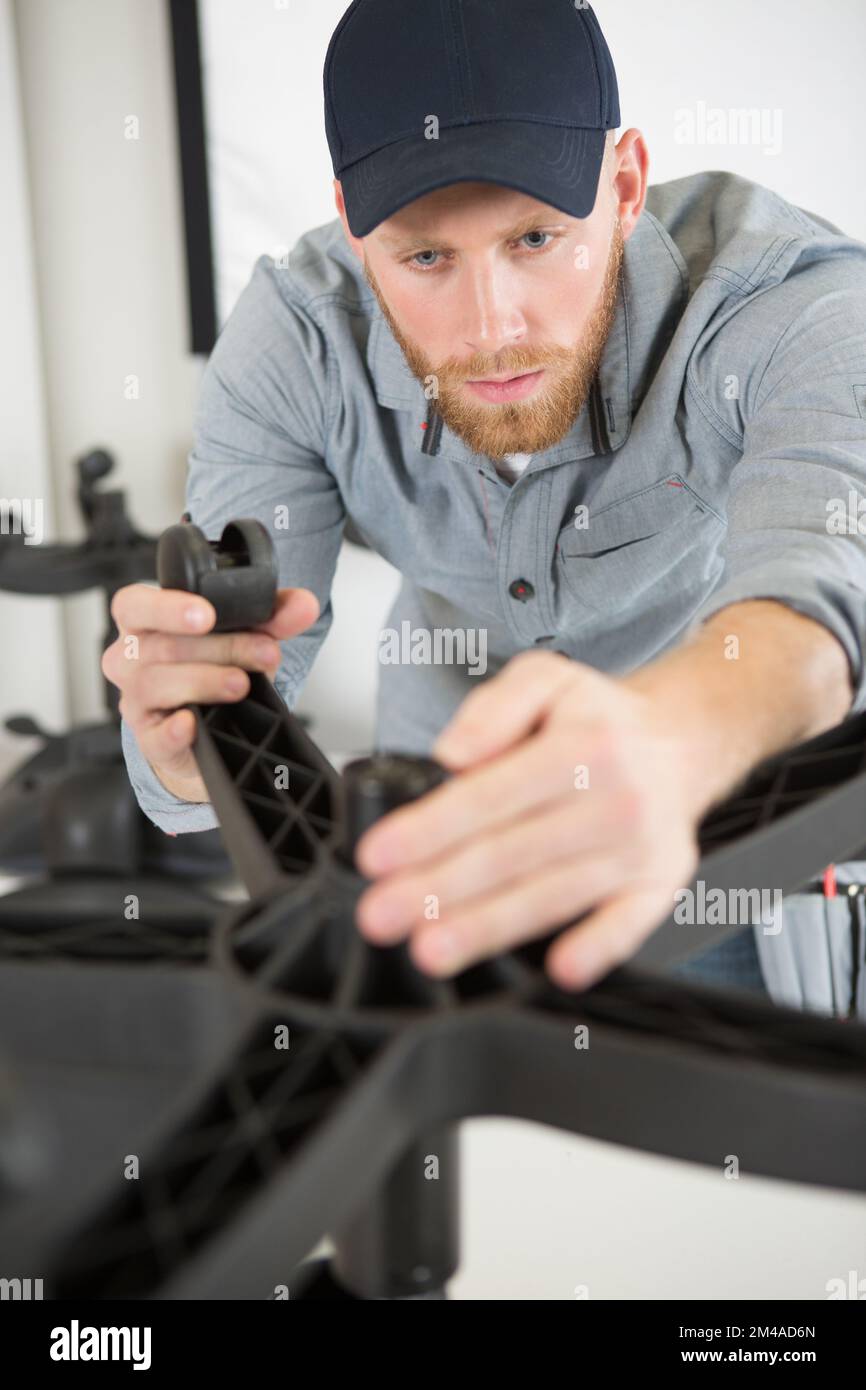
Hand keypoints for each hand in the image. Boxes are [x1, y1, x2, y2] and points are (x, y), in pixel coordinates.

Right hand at [103, 582, 319, 800]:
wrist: (212, 729)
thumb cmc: (214, 670)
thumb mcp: (245, 636)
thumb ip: (273, 618)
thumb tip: (304, 605)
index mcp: (144, 623)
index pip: (135, 604)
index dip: (167, 607)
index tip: (208, 615)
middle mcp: (130, 659)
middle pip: (160, 646)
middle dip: (219, 647)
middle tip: (260, 651)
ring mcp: (136, 700)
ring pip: (154, 685)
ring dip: (205, 681)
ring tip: (241, 684)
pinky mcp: (149, 739)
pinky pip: (154, 736)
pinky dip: (174, 729)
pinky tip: (193, 723)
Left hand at [353, 650, 700, 990]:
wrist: (682, 743)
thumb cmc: (602, 720)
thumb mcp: (545, 679)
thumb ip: (493, 709)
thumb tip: (453, 754)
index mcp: (582, 746)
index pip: (490, 795)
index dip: (429, 829)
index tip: (380, 856)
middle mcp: (615, 798)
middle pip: (511, 853)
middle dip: (437, 888)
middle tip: (382, 914)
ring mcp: (640, 848)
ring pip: (552, 895)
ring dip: (488, 928)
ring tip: (432, 948)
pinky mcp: (660, 885)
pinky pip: (629, 924)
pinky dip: (597, 948)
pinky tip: (560, 968)